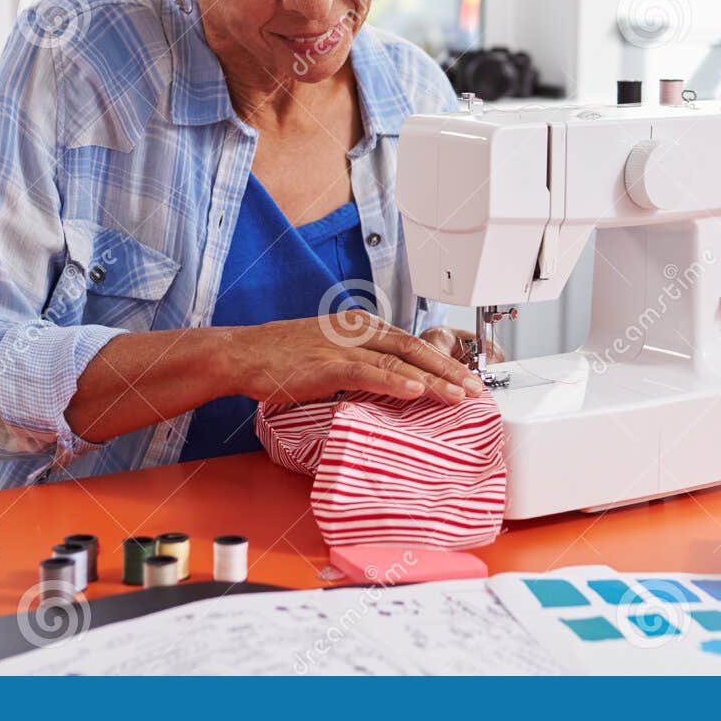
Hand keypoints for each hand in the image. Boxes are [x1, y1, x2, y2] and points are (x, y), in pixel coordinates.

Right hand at [230, 314, 485, 407]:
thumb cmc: (282, 357)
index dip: (442, 360)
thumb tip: (390, 385)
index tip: (465, 378)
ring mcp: (343, 346)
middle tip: (476, 389)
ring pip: (399, 360)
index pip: (411, 342)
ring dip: (433, 379)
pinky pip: (369, 373)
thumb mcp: (330, 354)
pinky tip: (418, 391)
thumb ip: (361, 364)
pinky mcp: (327, 364)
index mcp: (361, 326)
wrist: (243, 354)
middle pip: (414, 348)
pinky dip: (396, 382)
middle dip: (449, 369)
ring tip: (459, 395)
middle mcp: (358, 331)